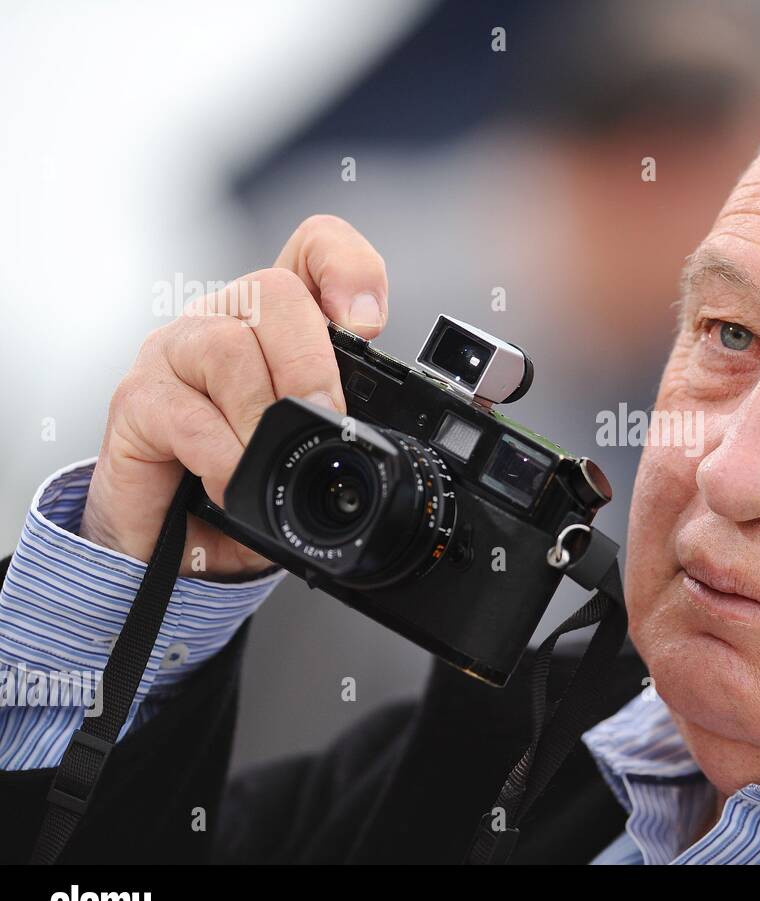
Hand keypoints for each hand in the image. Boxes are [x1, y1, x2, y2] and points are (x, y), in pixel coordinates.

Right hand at [81, 215, 388, 578]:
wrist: (178, 545)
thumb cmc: (247, 484)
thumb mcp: (313, 452)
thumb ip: (343, 425)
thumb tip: (376, 434)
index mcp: (278, 325)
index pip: (314, 249)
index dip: (347, 267)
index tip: (367, 324)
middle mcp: (225, 322)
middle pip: (274, 290)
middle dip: (310, 363)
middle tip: (323, 417)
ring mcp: (175, 354)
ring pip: (228, 345)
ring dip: (261, 415)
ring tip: (266, 462)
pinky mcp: (136, 400)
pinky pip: (187, 413)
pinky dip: (223, 455)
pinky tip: (230, 482)